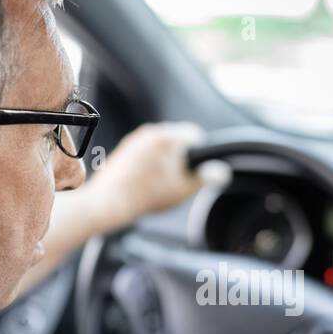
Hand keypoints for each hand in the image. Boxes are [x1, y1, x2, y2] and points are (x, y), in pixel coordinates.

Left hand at [87, 122, 204, 229]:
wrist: (109, 201)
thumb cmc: (148, 194)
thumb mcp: (184, 188)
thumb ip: (206, 177)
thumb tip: (223, 172)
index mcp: (168, 136)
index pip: (195, 135)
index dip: (200, 154)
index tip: (195, 171)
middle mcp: (150, 131)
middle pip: (177, 140)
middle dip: (181, 158)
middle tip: (177, 180)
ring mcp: (135, 140)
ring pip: (160, 147)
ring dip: (166, 161)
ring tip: (160, 184)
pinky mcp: (124, 150)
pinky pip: (145, 153)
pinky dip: (150, 164)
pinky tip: (146, 183)